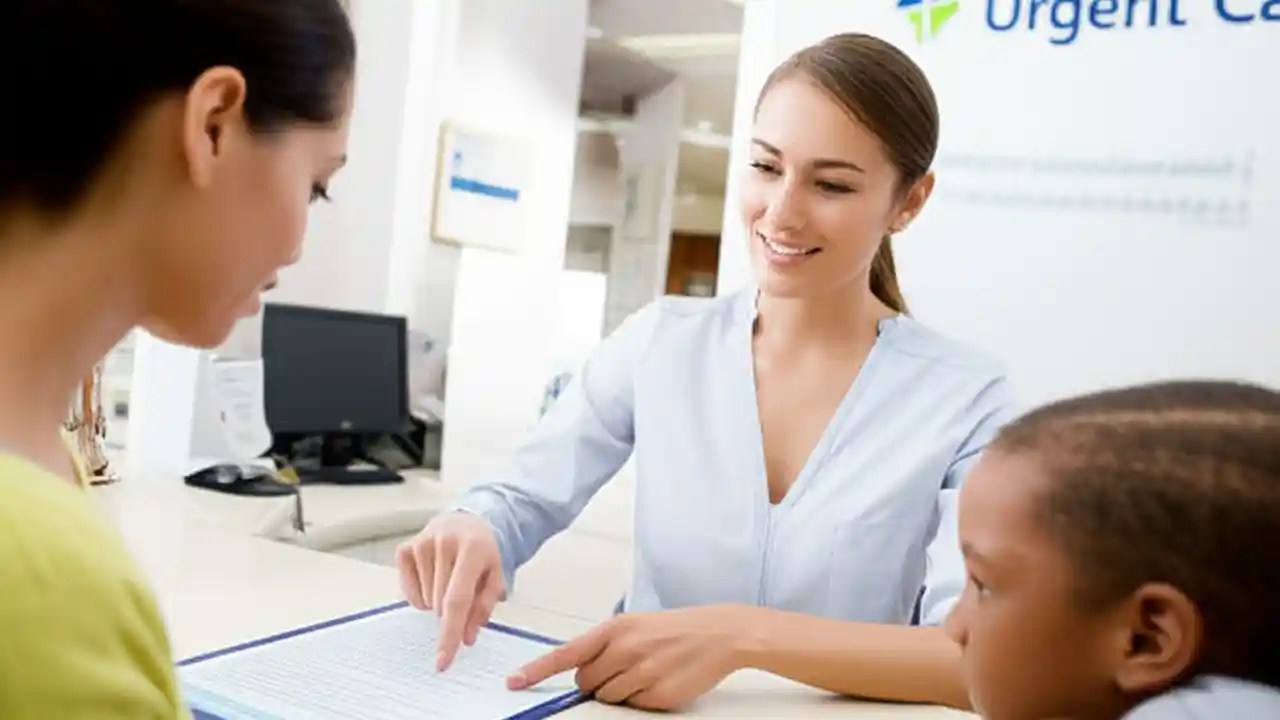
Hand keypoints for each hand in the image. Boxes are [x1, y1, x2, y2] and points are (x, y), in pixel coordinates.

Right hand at [395, 512, 503, 671]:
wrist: (467, 522)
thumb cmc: (483, 553)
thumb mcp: (495, 577)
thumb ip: (483, 608)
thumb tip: (466, 638)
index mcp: (473, 548)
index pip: (457, 600)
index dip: (450, 633)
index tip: (443, 660)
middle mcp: (444, 542)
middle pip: (440, 604)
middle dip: (452, 613)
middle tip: (463, 593)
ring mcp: (421, 543)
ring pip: (425, 601)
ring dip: (437, 603)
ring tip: (450, 579)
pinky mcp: (405, 549)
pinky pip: (408, 593)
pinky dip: (422, 596)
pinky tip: (433, 578)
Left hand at [507, 606, 750, 710]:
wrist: (720, 633)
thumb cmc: (676, 629)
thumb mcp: (635, 626)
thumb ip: (606, 647)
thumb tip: (582, 675)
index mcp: (615, 628)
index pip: (566, 653)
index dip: (537, 670)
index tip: (514, 681)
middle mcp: (626, 649)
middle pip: (585, 683)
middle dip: (595, 683)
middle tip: (619, 670)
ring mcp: (643, 673)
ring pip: (607, 698)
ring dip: (619, 692)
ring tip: (645, 672)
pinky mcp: (659, 694)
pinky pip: (633, 707)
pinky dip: (641, 700)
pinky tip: (659, 682)